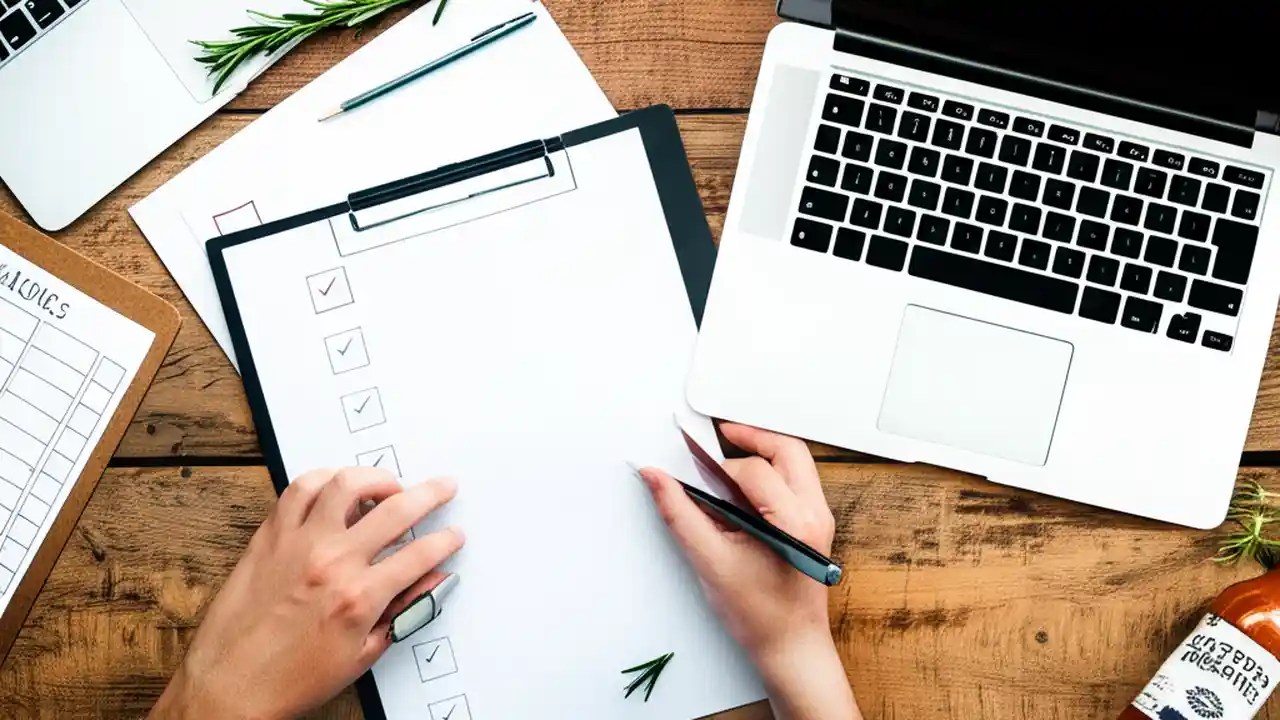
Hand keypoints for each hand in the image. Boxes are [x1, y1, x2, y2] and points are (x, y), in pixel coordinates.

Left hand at [150, 468, 464, 719]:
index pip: (420, 554)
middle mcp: (331, 562)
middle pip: (396, 509)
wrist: (229, 685)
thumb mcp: (361, 654)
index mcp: (359, 598)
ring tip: (388, 486)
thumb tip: (432, 583)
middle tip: (442, 487)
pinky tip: (336, 487)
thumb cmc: (290, 678)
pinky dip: (324, 479)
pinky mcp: (270, 536)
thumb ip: (402, 612)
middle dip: (430, 494)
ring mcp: (298, 544)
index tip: (452, 535)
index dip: (445, 540)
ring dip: (376, 478)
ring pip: (346, 484)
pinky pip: (299, 489)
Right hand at [640, 424, 860, 719]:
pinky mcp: (815, 525)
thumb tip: (657, 479)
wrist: (790, 649)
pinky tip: (743, 484)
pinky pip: (797, 481)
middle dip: (751, 436)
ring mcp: (819, 519)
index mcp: (795, 521)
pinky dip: (771, 471)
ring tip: (728, 453)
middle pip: (788, 450)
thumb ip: (680, 513)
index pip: (754, 470)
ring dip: (763, 451)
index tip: (689, 471)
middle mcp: (815, 514)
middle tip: (720, 432)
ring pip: (796, 462)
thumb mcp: (710, 561)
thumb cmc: (760, 616)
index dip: (717, 467)